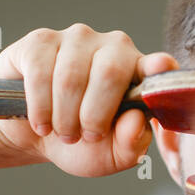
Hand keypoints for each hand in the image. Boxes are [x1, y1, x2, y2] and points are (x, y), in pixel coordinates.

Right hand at [0, 24, 178, 176]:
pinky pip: (40, 71)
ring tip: (61, 130)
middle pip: (109, 72)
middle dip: (92, 115)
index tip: (160, 67)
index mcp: (138, 74)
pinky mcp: (41, 41)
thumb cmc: (81, 142)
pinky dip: (39, 106)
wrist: (35, 135)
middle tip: (81, 137)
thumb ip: (132, 143)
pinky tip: (40, 120)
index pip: (156, 65)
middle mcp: (113, 48)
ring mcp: (77, 39)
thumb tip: (135, 120)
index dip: (157, 66)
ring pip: (71, 77)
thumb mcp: (112, 155)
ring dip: (63, 117)